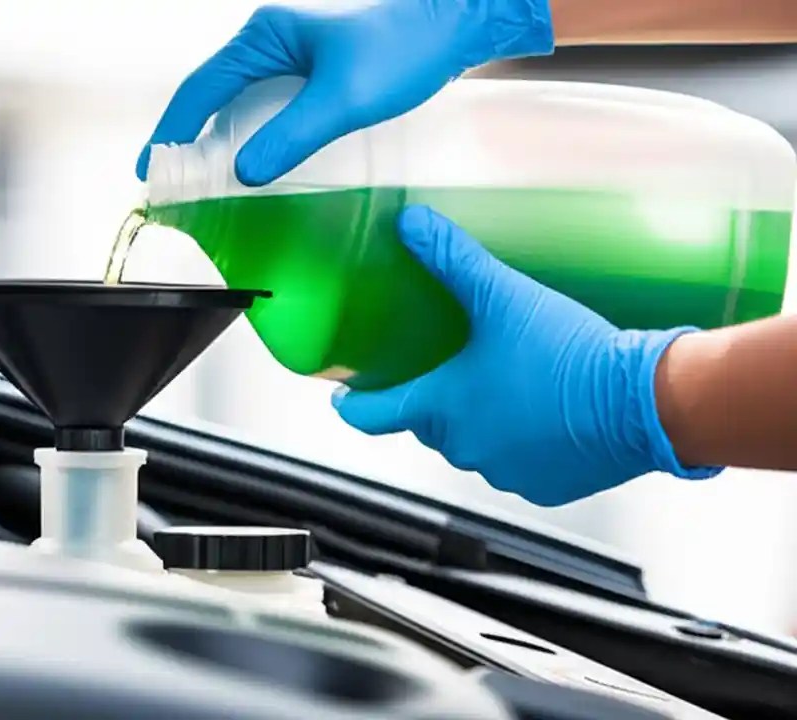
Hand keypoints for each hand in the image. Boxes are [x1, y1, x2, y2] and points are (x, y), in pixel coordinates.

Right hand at [136, 0, 553, 185]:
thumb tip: (244, 174)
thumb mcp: (343, 99)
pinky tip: (257, 160)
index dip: (172, 130)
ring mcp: (292, 52)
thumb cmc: (404, 48)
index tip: (150, 168)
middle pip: (213, 93)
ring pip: (239, 100)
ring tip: (205, 178)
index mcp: (265, 37)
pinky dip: (252, 132)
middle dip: (189, 137)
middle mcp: (270, 40)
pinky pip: (267, 103)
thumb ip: (291, 137)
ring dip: (220, 137)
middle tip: (173, 182)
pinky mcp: (315, 67)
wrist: (457, 22)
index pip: (200, 88)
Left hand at [332, 207, 719, 505]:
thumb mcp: (501, 297)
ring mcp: (506, 473)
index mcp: (441, 410)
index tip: (342, 401)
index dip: (354, 406)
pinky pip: (520, 462)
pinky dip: (524, 440)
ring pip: (476, 443)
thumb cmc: (570, 356)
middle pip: (429, 424)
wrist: (645, 401)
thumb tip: (413, 225)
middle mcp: (466, 449)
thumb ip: (452, 260)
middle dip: (434, 397)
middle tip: (448, 367)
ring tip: (507, 382)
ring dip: (483, 418)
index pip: (374, 416)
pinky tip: (544, 409)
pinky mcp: (547, 486)